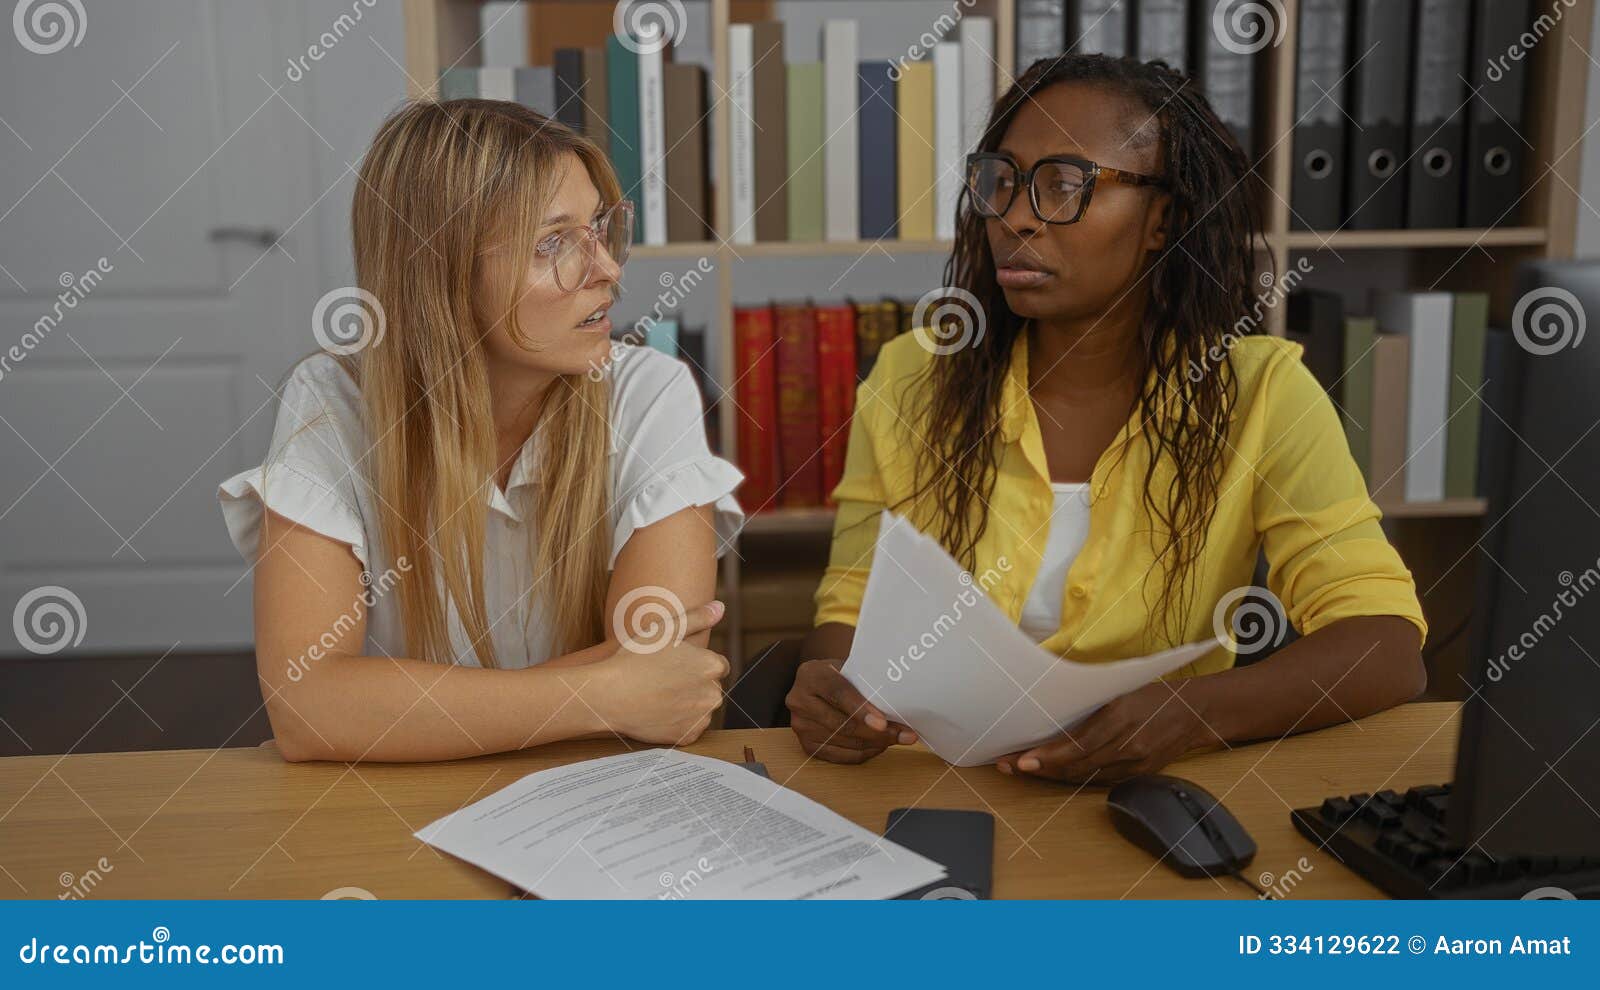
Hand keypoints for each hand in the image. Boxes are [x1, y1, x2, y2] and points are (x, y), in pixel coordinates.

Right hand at [589, 600, 729, 743]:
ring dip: (688, 704)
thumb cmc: (634, 659)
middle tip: (664, 680)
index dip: (696, 664)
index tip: (675, 666)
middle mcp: (713, 693)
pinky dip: (679, 723)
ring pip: (701, 708)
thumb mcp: (665, 630)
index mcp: (712, 666)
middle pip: (710, 687)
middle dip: (694, 684)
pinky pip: (690, 728)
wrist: (609, 696)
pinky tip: (659, 712)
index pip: (717, 665)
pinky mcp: (688, 737)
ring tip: (659, 696)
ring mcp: (701, 718)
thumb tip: (720, 607)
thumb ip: (698, 618)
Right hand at [785, 659, 917, 763]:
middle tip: (904, 734)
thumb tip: (900, 701)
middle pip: (842, 723)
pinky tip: (879, 746)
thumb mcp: (849, 668)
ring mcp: (800, 725)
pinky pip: (840, 755)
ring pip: (844, 741)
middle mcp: (799, 700)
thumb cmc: (839, 675)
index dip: (861, 709)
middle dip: (877, 732)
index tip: (882, 722)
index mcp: (810, 675)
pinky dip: (864, 752)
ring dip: (875, 743)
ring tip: (897, 739)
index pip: (837, 693)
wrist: (816, 685)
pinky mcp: (806, 744)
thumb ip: (865, 682)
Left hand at [995, 679, 1214, 783]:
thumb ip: (1087, 702)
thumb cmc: (1151, 692)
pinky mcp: (1140, 773)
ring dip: (1053, 775)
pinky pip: (1100, 780)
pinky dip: (1075, 777)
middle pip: (1077, 766)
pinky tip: (1054, 772)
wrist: (1194, 710)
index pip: (1077, 745)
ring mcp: (1136, 763)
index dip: (1048, 757)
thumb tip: (1046, 709)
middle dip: (1040, 768)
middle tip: (1008, 765)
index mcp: (1121, 717)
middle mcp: (1129, 745)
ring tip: (1023, 768)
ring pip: (1085, 777)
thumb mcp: (1118, 688)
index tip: (1021, 761)